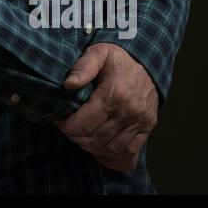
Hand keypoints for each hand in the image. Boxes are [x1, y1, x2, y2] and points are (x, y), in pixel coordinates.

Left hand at [53, 43, 157, 171]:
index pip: (85, 124)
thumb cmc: (118, 58)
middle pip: (95, 139)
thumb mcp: (99, 53)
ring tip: (82, 135)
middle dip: (76, 136)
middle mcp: (129, 111)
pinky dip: (112, 155)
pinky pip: (129, 152)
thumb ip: (83, 66)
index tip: (59, 119)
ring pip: (110, 148)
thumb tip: (68, 84)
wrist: (147, 61)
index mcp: (114, 94)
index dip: (67, 126)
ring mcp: (140, 122)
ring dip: (92, 146)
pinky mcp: (148, 127)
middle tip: (68, 128)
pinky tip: (100, 147)